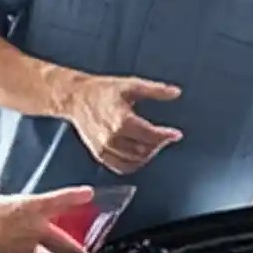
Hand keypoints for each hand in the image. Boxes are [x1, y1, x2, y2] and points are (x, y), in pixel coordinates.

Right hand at [0, 186, 95, 252]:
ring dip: (25, 250)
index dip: (73, 196)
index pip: (57, 200)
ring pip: (32, 252)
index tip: (88, 194)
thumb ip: (2, 207)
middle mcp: (34, 233)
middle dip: (73, 249)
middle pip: (61, 241)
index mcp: (31, 209)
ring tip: (1, 244)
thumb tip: (1, 211)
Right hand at [62, 76, 182, 174]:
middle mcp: (112, 137)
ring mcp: (104, 148)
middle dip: (158, 145)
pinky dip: (133, 164)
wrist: (76, 98)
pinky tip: (138, 153)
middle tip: (163, 136)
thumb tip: (176, 92)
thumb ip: (155, 90)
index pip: (151, 135)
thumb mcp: (131, 85)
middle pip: (144, 151)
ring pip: (134, 162)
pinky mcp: (99, 154)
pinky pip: (121, 167)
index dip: (166, 136)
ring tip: (152, 144)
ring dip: (147, 155)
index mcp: (121, 120)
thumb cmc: (102, 90)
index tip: (175, 134)